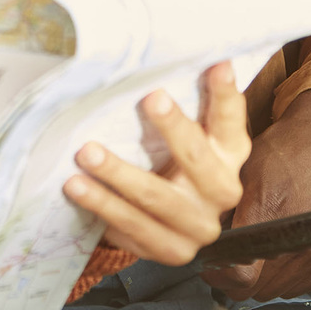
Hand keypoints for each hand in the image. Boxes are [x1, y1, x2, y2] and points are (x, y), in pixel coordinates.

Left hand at [61, 62, 250, 265]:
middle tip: (148, 99)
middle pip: (197, 160)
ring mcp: (198, 226)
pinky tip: (78, 190)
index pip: (232, 121)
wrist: (171, 227)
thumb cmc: (172, 165)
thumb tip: (152, 59)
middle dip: (173, 129)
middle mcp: (222, 191)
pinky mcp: (170, 250)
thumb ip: (183, 108)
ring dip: (118, 175)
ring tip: (86, 153)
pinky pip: (133, 229)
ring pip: (156, 199)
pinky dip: (103, 208)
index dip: (226, 94)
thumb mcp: (186, 137)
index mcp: (230, 155)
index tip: (217, 65)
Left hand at [200, 88, 310, 300]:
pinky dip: (287, 276)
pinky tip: (278, 254)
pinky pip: (304, 284)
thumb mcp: (243, 170)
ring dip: (262, 280)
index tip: (210, 268)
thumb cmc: (287, 149)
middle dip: (236, 279)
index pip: (240, 276)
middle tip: (229, 261)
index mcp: (270, 211)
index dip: (219, 276)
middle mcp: (301, 236)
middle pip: (257, 289)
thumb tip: (202, 240)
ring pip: (279, 290)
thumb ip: (225, 210)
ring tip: (255, 256)